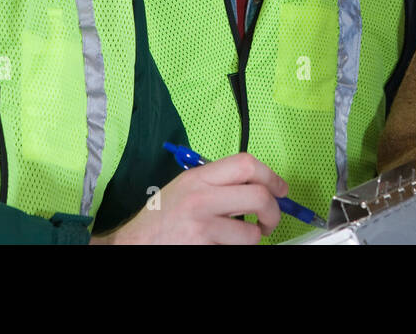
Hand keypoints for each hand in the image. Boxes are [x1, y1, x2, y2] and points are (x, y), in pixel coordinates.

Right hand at [93, 153, 287, 244]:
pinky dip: (234, 250)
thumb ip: (217, 182)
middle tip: (270, 220)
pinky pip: (234, 251)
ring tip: (239, 238)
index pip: (246, 164)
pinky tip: (221, 246)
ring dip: (252, 239)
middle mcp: (201, 199)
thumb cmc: (160, 217)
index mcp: (199, 178)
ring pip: (251, 233)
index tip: (281, 189)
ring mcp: (202, 228)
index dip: (272, 176)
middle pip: (258, 196)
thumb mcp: (185, 186)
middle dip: (274, 212)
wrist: (134, 244)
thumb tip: (257, 185)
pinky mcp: (203, 249)